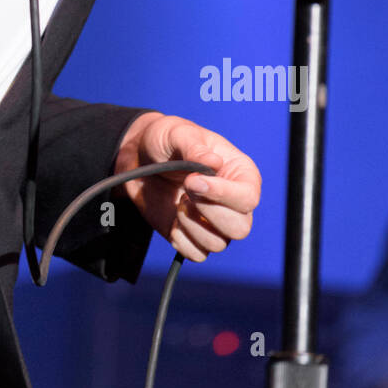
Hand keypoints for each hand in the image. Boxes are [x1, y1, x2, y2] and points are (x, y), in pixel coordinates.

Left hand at [113, 112, 260, 261]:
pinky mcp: (193, 236)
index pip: (248, 198)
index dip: (222, 195)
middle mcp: (233, 202)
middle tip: (185, 190)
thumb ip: (194, 147)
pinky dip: (181, 239)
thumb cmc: (166, 140)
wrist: (138, 157)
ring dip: (191, 224)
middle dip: (208, 212)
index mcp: (241, 174)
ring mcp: (214, 222)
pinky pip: (196, 254)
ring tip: (179, 200)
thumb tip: (213, 164)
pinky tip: (172, 216)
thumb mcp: (178, 133)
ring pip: (218, 244)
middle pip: (240, 228)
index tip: (192, 182)